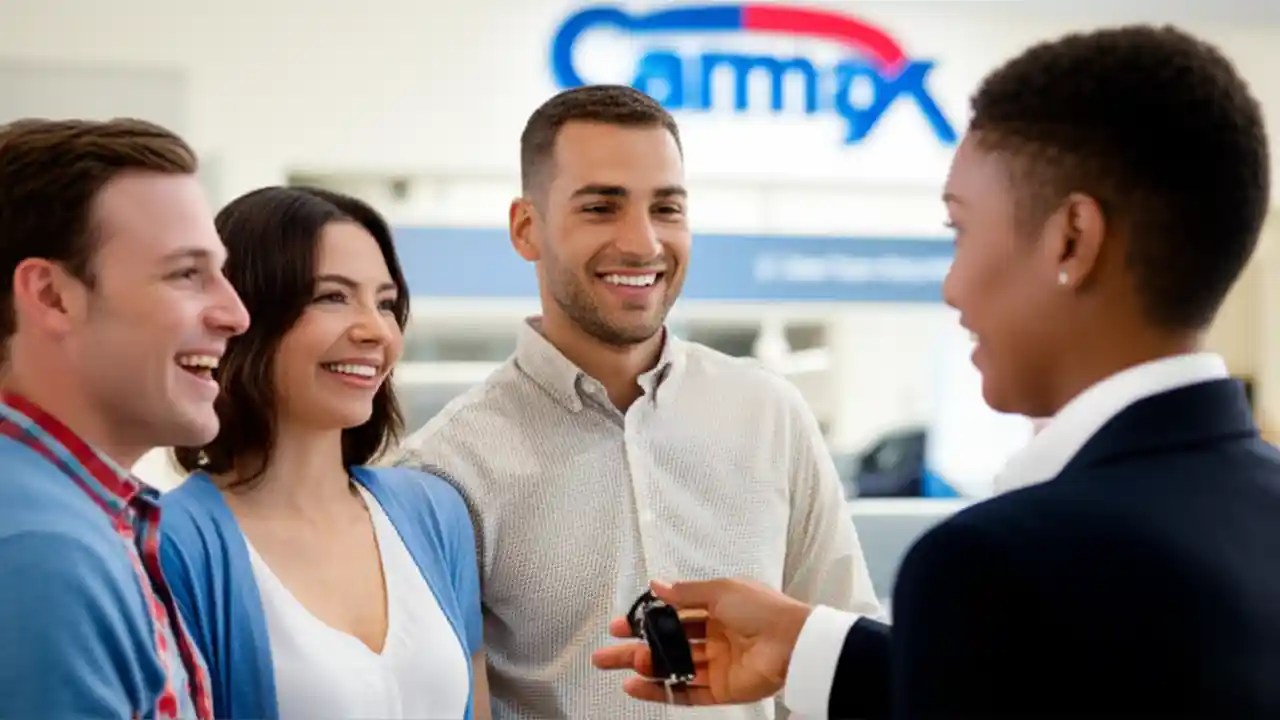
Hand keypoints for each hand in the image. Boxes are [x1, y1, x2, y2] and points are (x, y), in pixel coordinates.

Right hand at [591, 578, 812, 705]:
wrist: (792, 642)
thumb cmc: (763, 609)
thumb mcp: (720, 590)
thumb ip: (685, 592)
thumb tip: (656, 585)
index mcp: (717, 609)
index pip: (673, 615)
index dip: (646, 620)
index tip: (620, 624)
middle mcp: (715, 637)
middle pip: (667, 645)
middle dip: (635, 649)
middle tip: (606, 654)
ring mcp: (717, 664)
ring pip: (673, 669)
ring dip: (646, 668)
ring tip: (621, 666)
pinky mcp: (721, 689)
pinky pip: (686, 692)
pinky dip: (661, 691)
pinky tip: (637, 686)